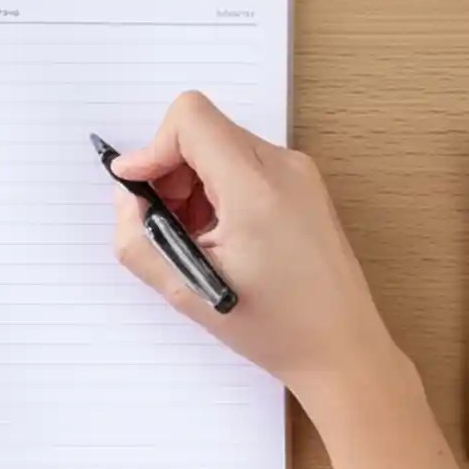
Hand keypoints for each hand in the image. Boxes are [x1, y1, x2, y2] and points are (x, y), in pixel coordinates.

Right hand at [111, 92, 403, 402]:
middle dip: (169, 171)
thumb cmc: (275, 328)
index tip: (137, 187)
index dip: (152, 148)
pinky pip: (243, 164)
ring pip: (220, 146)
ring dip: (192, 184)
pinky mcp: (303, 184)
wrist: (341, 350)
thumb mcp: (185, 290)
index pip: (190, 118)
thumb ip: (137, 239)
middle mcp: (283, 167)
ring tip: (195, 238)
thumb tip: (127, 199)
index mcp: (255, 188)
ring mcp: (298, 173)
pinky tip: (220, 238)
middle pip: (202, 130)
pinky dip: (217, 190)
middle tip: (165, 223)